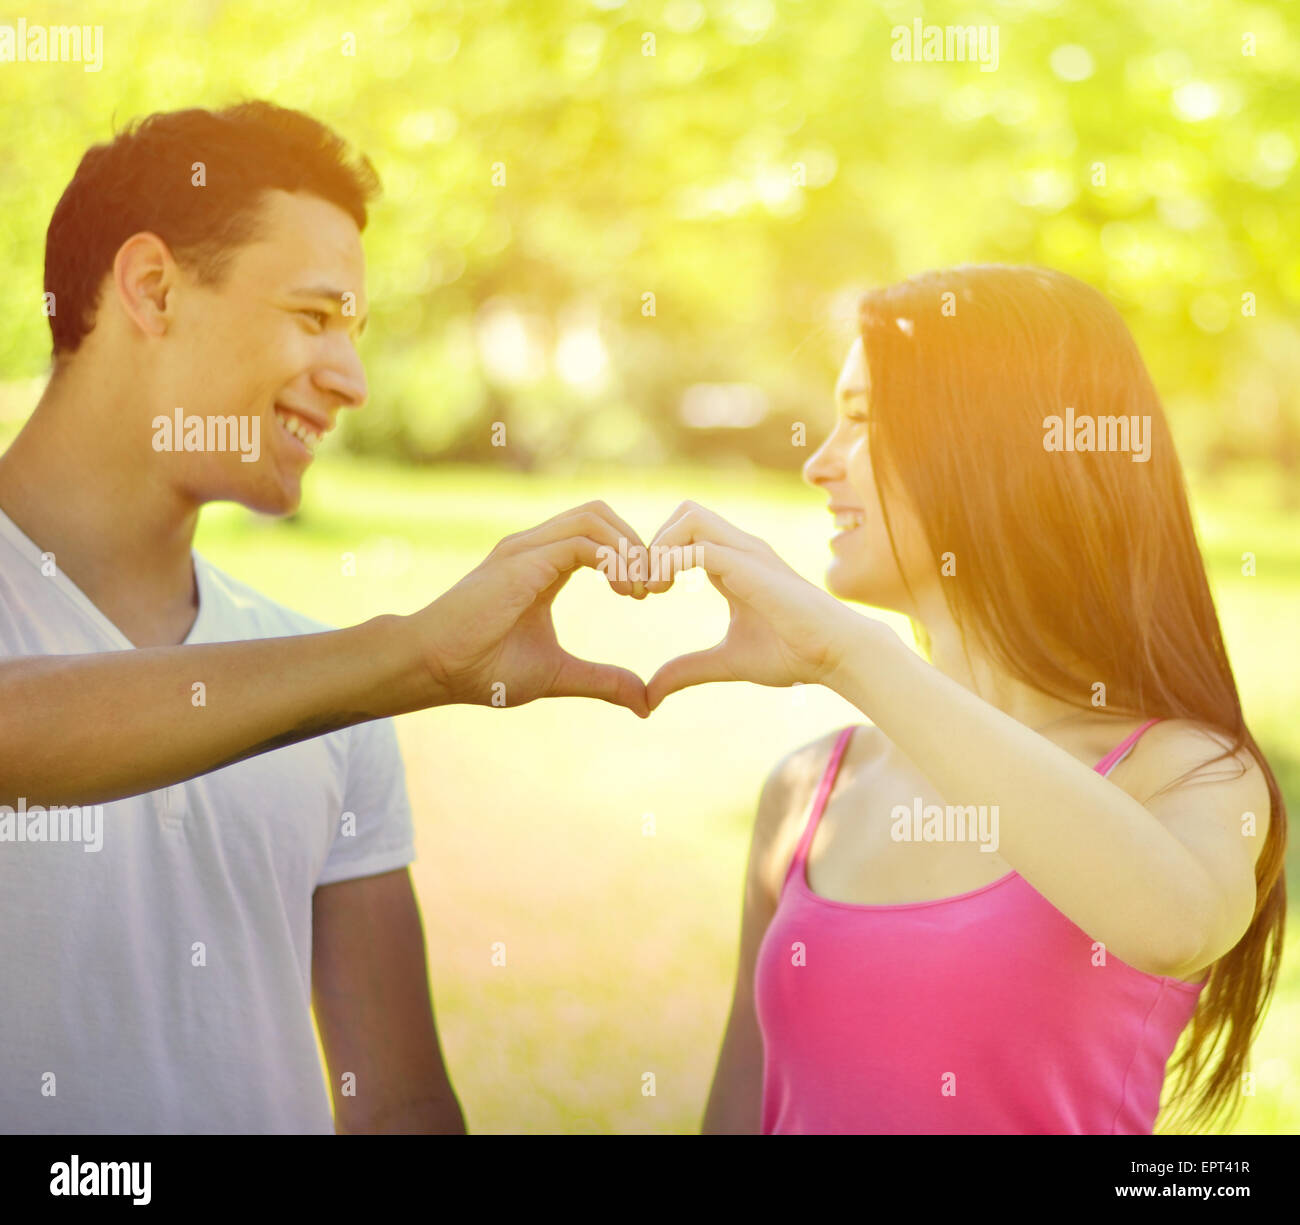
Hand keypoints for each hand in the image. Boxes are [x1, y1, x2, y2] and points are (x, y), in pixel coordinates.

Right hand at [410, 501, 650, 716]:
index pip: (598, 532)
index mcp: (542, 564)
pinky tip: (623, 591)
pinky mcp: (522, 561)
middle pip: (600, 513)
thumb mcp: (558, 674)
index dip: (631, 555)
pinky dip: (613, 559)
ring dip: (629, 548)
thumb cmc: (483, 669)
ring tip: (639, 592)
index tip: (648, 596)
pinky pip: (582, 541)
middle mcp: (534, 547)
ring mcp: (526, 549)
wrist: (433, 668)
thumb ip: (602, 681)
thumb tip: (645, 703)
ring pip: (594, 517)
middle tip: (653, 589)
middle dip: (637, 544)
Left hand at [643, 502, 862, 709]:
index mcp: (731, 563)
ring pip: (688, 516)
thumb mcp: (725, 661)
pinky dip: (670, 561)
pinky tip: (662, 590)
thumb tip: (650, 695)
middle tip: (641, 587)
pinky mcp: (750, 566)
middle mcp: (738, 549)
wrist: (835, 654)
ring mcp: (746, 552)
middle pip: (683, 511)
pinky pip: (699, 546)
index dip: (654, 556)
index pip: (683, 533)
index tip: (640, 596)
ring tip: (651, 588)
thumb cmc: (791, 654)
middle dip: (652, 542)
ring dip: (659, 547)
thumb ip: (687, 670)